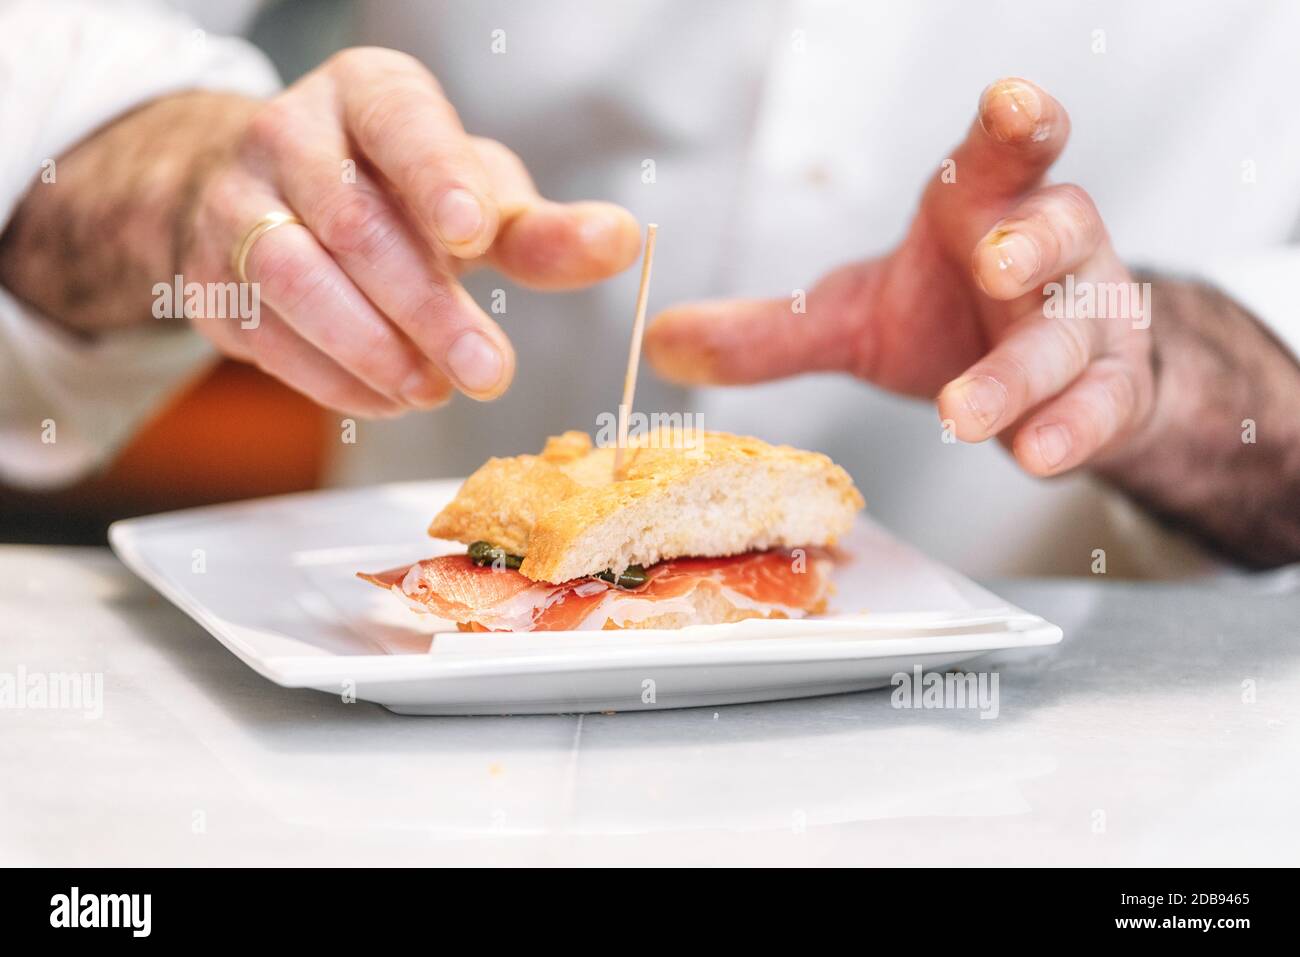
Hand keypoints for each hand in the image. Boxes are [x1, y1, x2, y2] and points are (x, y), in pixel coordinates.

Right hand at [180, 47, 640, 415]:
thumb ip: (540, 230)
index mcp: (365, 95)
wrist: (278, 202)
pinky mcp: (212, 278)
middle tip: (489, 372)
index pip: (398, 124)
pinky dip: (335, 379)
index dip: (435, 177)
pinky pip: (267, 335)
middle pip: (353, 223)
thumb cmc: (400, 197)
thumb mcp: (477, 199)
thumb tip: (616, 242)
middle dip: (426, 308)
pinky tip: (390, 397)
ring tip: (437, 391)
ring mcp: (236, 205)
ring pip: (295, 280)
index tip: (474, 234)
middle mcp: (288, 136)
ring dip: (374, 350)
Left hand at [646, 77, 1153, 476]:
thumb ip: (772, 331)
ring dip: (1021, 370)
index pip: (1005, 153)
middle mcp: (1047, 251)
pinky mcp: (1112, 388)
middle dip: (1028, 243)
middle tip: (992, 261)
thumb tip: (660, 342)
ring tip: (966, 412)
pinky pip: (1103, 404)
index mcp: (982, 209)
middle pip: (1055, 228)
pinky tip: (1035, 454)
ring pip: (1069, 331)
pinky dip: (1072, 430)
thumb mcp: (852, 320)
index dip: (1016, 122)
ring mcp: (1086, 320)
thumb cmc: (950, 320)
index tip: (1012, 100)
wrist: (1044, 383)